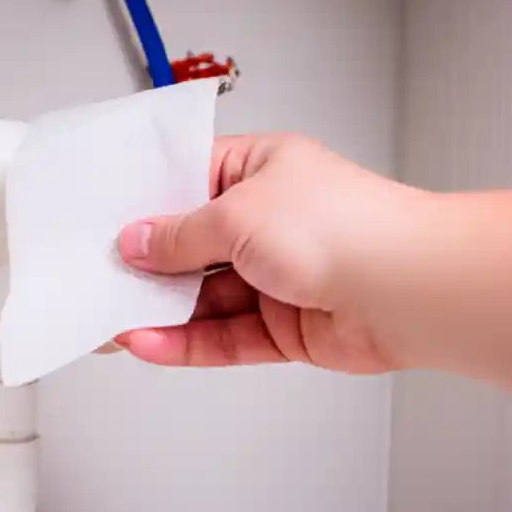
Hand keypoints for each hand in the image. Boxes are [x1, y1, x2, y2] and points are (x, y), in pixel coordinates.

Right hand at [113, 133, 420, 373]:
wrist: (411, 289)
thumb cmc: (344, 227)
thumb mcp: (236, 214)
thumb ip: (179, 235)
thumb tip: (136, 241)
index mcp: (263, 168)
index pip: (191, 179)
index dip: (148, 201)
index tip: (107, 221)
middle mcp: (271, 219)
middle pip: (193, 245)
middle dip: (148, 266)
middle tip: (100, 279)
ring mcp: (279, 274)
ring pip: (204, 298)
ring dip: (161, 312)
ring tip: (114, 322)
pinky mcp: (286, 326)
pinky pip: (225, 336)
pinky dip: (187, 342)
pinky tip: (150, 343)